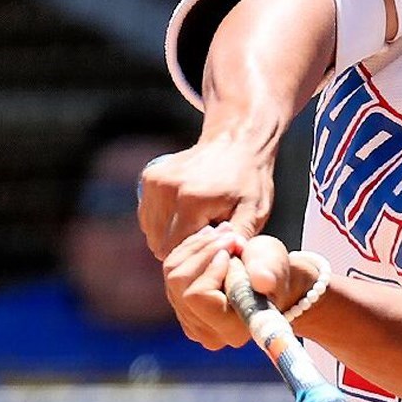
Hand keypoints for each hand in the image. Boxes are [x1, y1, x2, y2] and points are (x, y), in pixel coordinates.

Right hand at [138, 136, 276, 260]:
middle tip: (206, 236)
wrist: (236, 142)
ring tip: (198, 223)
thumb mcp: (254, 210)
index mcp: (191, 200)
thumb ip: (240, 238)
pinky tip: (186, 214)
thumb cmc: (249, 180)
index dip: (193, 256)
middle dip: (181, 247)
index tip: (211, 249)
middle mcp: (166, 190)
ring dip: (170, 234)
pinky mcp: (149, 177)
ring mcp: (154, 182)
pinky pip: (148, 215)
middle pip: (159, 243)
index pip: (175, 250)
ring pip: (151, 231)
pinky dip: (163, 221)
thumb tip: (232, 259)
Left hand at [162, 227, 320, 348]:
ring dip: (198, 246)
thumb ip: (269, 273)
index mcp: (232, 331)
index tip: (233, 250)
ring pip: (173, 273)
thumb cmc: (274, 274)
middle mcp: (206, 332)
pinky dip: (191, 249)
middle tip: (230, 234)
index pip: (198, 297)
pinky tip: (211, 238)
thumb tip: (262, 281)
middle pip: (180, 283)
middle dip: (204, 251)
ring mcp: (189, 320)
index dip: (212, 268)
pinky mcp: (180, 305)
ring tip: (224, 232)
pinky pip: (172, 269)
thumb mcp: (276, 267)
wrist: (270, 280)